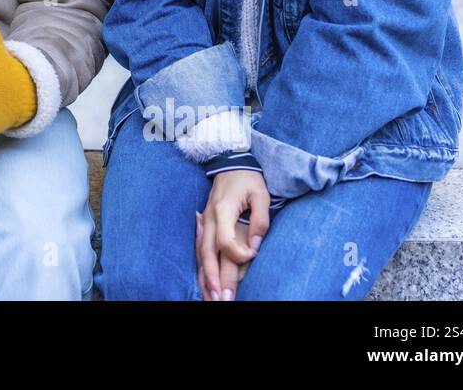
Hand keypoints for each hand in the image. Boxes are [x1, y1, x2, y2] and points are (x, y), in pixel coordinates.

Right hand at [195, 169, 269, 300]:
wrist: (230, 163)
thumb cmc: (248, 179)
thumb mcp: (261, 194)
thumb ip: (260, 220)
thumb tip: (256, 246)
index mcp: (222, 211)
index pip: (225, 240)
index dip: (239, 253)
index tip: (253, 255)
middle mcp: (209, 219)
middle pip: (207, 253)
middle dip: (214, 278)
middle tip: (222, 298)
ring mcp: (204, 222)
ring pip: (201, 254)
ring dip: (205, 276)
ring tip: (211, 296)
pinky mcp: (205, 225)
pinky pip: (201, 249)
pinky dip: (202, 266)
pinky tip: (204, 280)